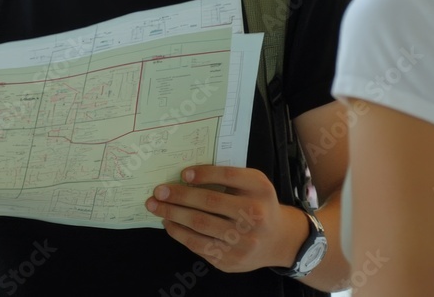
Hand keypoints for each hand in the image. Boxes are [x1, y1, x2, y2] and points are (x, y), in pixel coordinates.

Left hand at [145, 165, 306, 272]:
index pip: (228, 177)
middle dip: (180, 196)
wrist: (277, 240)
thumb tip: (186, 176)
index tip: (183, 173)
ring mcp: (243, 241)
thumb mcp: (252, 184)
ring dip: (173, 215)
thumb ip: (228, 177)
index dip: (204, 174)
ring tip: (156, 206)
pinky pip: (199, 245)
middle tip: (158, 191)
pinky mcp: (231, 259)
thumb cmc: (258, 204)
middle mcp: (254, 215)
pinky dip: (180, 233)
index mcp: (259, 190)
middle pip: (210, 202)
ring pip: (201, 225)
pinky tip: (169, 224)